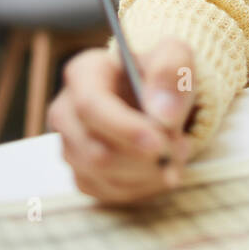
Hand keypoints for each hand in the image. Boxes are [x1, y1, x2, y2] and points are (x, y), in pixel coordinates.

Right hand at [47, 37, 197, 203]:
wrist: (158, 97)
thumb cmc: (161, 73)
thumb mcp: (175, 56)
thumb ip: (171, 73)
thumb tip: (163, 114)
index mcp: (83, 73)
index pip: (90, 106)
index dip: (124, 128)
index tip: (160, 142)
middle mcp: (66, 112)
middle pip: (95, 151)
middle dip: (145, 157)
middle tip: (182, 147)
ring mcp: (70, 147)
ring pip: (103, 176)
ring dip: (149, 172)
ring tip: (178, 152)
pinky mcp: (82, 174)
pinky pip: (109, 193)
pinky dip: (144, 186)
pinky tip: (163, 168)